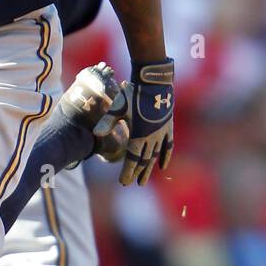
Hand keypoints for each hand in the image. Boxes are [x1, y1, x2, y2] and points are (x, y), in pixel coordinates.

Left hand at [120, 58, 173, 186]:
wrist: (154, 82)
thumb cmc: (132, 94)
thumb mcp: (118, 107)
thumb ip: (108, 121)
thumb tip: (96, 134)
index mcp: (139, 134)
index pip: (133, 158)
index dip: (128, 171)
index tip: (123, 182)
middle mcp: (151, 136)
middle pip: (143, 160)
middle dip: (136, 173)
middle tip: (130, 183)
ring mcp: (161, 133)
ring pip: (155, 156)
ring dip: (148, 169)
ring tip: (142, 181)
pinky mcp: (168, 127)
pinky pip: (168, 146)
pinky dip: (165, 156)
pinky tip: (162, 167)